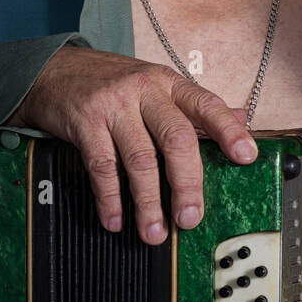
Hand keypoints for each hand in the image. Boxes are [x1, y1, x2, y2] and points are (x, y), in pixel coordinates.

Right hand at [3, 45, 254, 242]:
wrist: (56, 70)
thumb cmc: (113, 82)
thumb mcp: (157, 85)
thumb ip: (196, 107)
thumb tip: (241, 118)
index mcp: (169, 84)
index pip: (207, 105)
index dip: (229, 131)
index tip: (245, 157)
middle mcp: (145, 91)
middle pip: (175, 137)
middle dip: (186, 182)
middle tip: (190, 217)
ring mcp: (114, 106)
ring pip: (139, 158)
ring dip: (148, 202)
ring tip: (154, 231)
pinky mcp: (85, 122)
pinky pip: (102, 166)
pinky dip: (109, 198)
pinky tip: (116, 219)